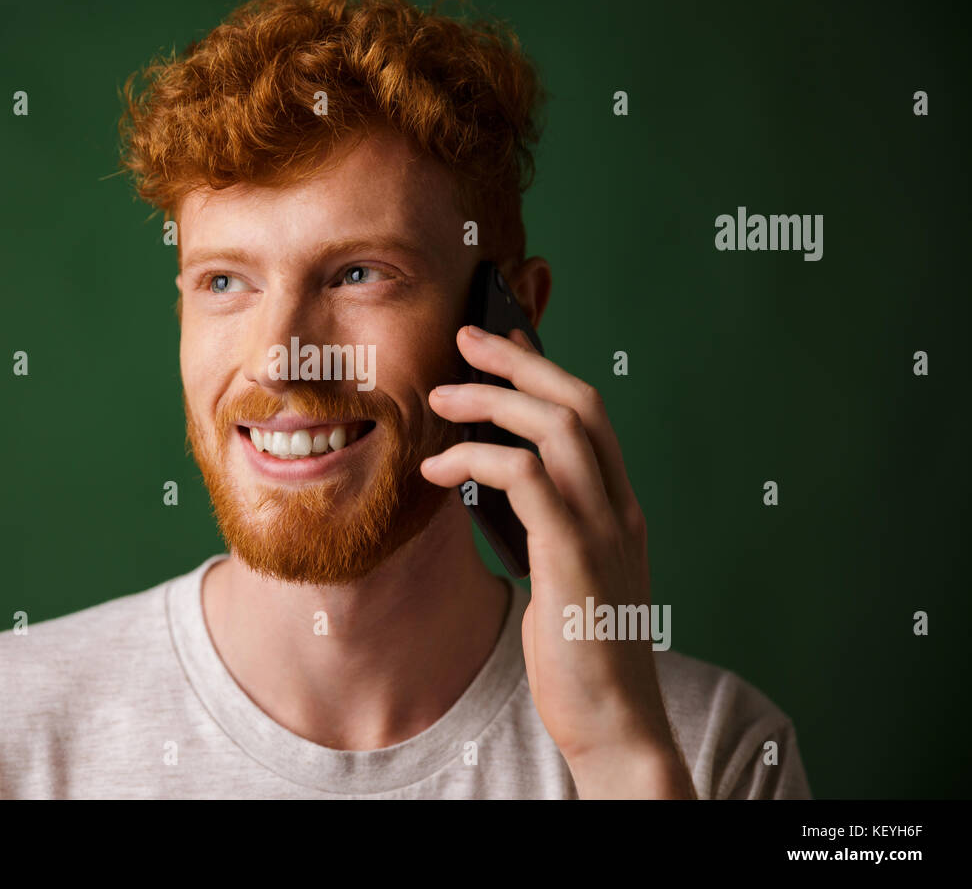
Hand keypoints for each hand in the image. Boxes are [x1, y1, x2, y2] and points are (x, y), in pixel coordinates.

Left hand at [420, 324, 694, 797]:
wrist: (614, 721)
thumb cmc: (579, 651)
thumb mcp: (565, 574)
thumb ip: (545, 525)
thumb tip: (493, 482)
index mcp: (618, 507)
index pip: (589, 415)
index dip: (543, 370)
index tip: (501, 343)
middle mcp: (619, 506)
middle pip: (577, 401)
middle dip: (518, 359)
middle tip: (465, 338)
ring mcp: (603, 528)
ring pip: (556, 426)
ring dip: (493, 399)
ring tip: (441, 395)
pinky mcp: (574, 556)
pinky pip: (526, 478)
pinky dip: (477, 459)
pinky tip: (438, 469)